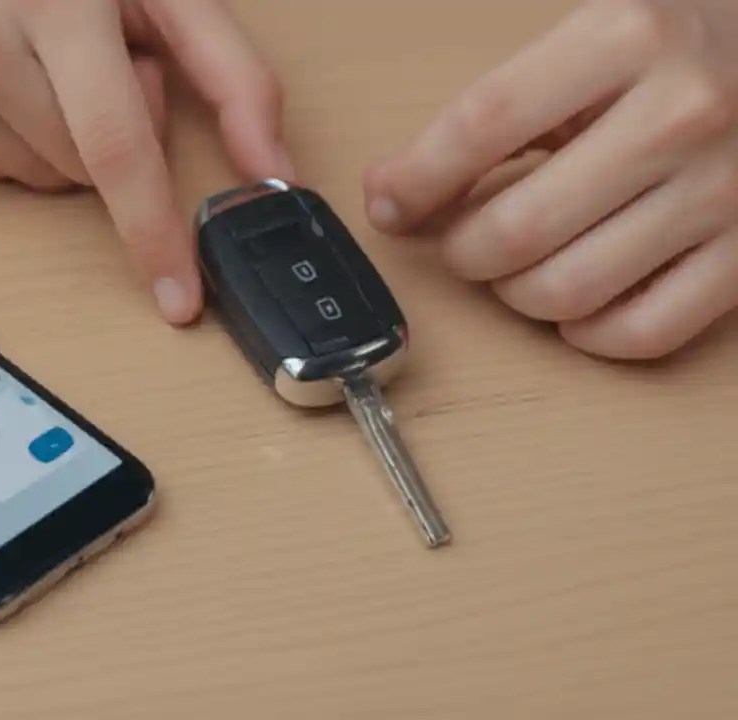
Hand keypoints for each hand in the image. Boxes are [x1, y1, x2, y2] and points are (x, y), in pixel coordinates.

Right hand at [0, 0, 294, 323]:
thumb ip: (227, 70)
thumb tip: (270, 168)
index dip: (153, 231)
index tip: (178, 298)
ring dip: (47, 134)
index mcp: (53, 1)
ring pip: (23, 177)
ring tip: (32, 52)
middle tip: (87, 56)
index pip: (115, 149)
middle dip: (102, 130)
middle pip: (75, 171)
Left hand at [365, 0, 737, 358]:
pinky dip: (589, 335)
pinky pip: (644, 332)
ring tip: (517, 265)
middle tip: (462, 239)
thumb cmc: (672, 49)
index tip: (387, 205)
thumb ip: (493, 111)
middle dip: (463, 251)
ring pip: (568, 291)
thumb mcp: (586, 40)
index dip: (415, 180)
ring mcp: (723, 189)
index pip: (481, 126)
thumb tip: (390, 193)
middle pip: (517, 228)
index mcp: (627, 37)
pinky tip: (576, 306)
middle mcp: (681, 113)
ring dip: (515, 294)